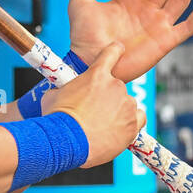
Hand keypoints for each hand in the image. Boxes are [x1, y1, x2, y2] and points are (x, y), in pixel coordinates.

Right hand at [48, 43, 145, 167]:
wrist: (66, 142)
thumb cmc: (57, 119)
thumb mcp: (54, 95)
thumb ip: (64, 88)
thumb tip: (61, 91)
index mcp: (97, 74)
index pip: (113, 52)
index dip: (116, 51)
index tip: (118, 50)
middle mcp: (116, 86)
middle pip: (117, 86)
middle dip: (107, 97)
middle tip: (94, 111)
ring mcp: (127, 105)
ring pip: (127, 104)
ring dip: (118, 111)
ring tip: (102, 125)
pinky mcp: (133, 125)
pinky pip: (139, 119)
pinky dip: (130, 123)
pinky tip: (118, 130)